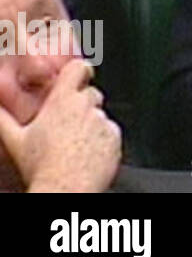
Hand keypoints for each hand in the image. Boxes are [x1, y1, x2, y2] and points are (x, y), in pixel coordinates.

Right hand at [0, 60, 120, 192]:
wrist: (66, 188)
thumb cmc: (41, 165)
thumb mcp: (15, 139)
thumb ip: (2, 119)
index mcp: (63, 101)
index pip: (78, 68)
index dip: (78, 71)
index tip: (75, 77)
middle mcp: (87, 106)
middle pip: (90, 93)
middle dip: (80, 104)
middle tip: (65, 123)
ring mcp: (104, 121)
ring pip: (99, 114)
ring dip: (90, 123)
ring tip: (72, 143)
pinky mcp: (116, 137)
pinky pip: (110, 132)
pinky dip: (102, 138)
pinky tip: (85, 152)